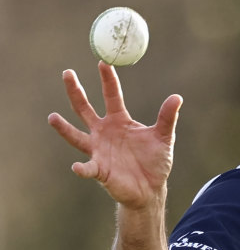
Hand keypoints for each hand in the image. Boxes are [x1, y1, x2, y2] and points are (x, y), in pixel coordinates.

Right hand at [48, 61, 182, 209]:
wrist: (150, 188)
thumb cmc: (155, 161)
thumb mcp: (163, 138)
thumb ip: (167, 118)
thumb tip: (177, 97)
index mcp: (120, 121)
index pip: (112, 96)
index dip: (108, 79)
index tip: (103, 61)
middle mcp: (104, 132)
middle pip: (85, 109)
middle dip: (76, 91)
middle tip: (67, 73)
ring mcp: (99, 150)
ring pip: (76, 136)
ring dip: (64, 128)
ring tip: (52, 117)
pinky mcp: (99, 170)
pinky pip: (87, 168)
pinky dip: (82, 168)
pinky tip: (77, 167)